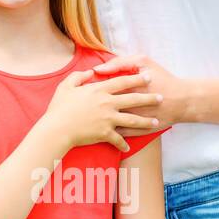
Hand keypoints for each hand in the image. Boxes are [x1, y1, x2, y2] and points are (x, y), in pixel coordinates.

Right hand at [38, 69, 162, 152]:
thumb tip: (89, 72)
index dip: (136, 78)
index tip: (148, 77)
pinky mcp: (106, 133)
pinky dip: (123, 143)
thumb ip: (78, 76)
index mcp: (99, 90)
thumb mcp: (66, 86)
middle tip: (161, 97)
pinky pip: (119, 139)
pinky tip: (128, 146)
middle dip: (149, 98)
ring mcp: (108, 119)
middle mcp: (107, 103)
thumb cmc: (59, 107)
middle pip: (133, 99)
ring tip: (156, 122)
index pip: (122, 82)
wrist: (57, 129)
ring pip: (133, 119)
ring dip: (146, 121)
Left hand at [91, 54, 187, 127]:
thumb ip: (120, 63)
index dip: (91, 91)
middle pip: (105, 108)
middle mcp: (132, 105)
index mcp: (129, 87)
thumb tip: (98, 69)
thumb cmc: (162, 78)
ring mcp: (137, 120)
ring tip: (89, 120)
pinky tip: (103, 129)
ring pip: (112, 124)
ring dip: (99, 123)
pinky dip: (112, 133)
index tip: (85, 90)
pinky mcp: (142, 130)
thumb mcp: (144, 62)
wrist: (184, 100)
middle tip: (82, 107)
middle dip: (91, 109)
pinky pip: (122, 134)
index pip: (103, 90)